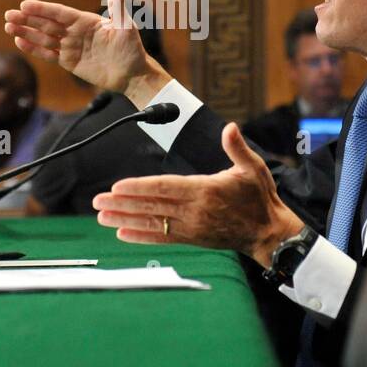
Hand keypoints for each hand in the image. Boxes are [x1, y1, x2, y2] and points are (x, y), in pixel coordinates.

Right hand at [4, 0, 170, 106]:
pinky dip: (34, 49)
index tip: (25, 5)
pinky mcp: (69, 61)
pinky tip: (20, 42)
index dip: (42, 9)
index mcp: (85, 21)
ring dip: (26, 32)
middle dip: (27, 19)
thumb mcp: (126, 26)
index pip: (59, 13)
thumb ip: (119, 6)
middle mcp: (75, 32)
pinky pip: (48, 54)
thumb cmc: (131, 48)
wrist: (132, 74)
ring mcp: (70, 46)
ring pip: (44, 38)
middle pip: (46, 24)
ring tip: (8, 27)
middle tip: (9, 15)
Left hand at [93, 122, 305, 267]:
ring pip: (151, 223)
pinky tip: (121, 233)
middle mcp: (194, 211)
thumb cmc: (260, 198)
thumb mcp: (254, 168)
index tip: (117, 186)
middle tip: (97, 201)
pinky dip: (140, 236)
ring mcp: (191, 228)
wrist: (269, 233)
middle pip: (151, 206)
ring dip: (124, 219)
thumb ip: (237, 148)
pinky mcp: (192, 239)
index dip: (139, 187)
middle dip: (122, 203)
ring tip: (101, 216)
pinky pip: (161, 238)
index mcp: (205, 190)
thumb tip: (230, 128)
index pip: (165, 188)